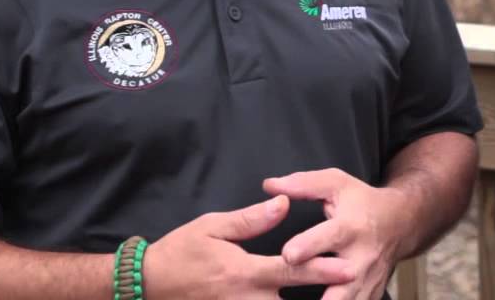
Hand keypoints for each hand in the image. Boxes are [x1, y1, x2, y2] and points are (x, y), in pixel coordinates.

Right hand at [142, 195, 355, 299]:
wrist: (146, 284)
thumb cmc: (180, 252)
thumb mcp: (212, 227)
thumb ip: (250, 219)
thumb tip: (283, 204)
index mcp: (244, 272)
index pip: (292, 270)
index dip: (322, 269)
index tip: (347, 267)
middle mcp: (245, 299)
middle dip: (320, 298)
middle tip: (348, 286)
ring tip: (331, 299)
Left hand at [263, 169, 411, 299]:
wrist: (401, 223)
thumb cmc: (362, 202)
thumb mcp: (336, 183)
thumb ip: (302, 184)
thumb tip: (268, 185)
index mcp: (350, 227)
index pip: (331, 237)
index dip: (309, 246)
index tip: (288, 255)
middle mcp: (361, 258)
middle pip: (344, 286)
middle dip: (326, 298)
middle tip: (295, 293)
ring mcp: (367, 281)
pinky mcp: (371, 295)